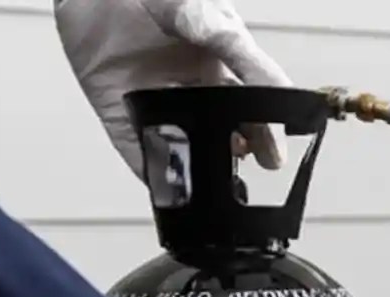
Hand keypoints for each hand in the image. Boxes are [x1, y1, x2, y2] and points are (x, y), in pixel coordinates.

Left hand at [54, 0, 291, 179]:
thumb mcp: (207, 14)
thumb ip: (237, 50)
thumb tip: (275, 85)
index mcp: (217, 62)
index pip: (248, 105)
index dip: (263, 132)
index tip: (274, 157)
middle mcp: (187, 83)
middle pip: (217, 128)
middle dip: (235, 153)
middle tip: (248, 171)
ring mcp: (151, 96)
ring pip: (178, 140)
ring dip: (195, 163)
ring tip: (213, 179)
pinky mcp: (113, 104)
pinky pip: (132, 143)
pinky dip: (147, 166)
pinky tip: (165, 186)